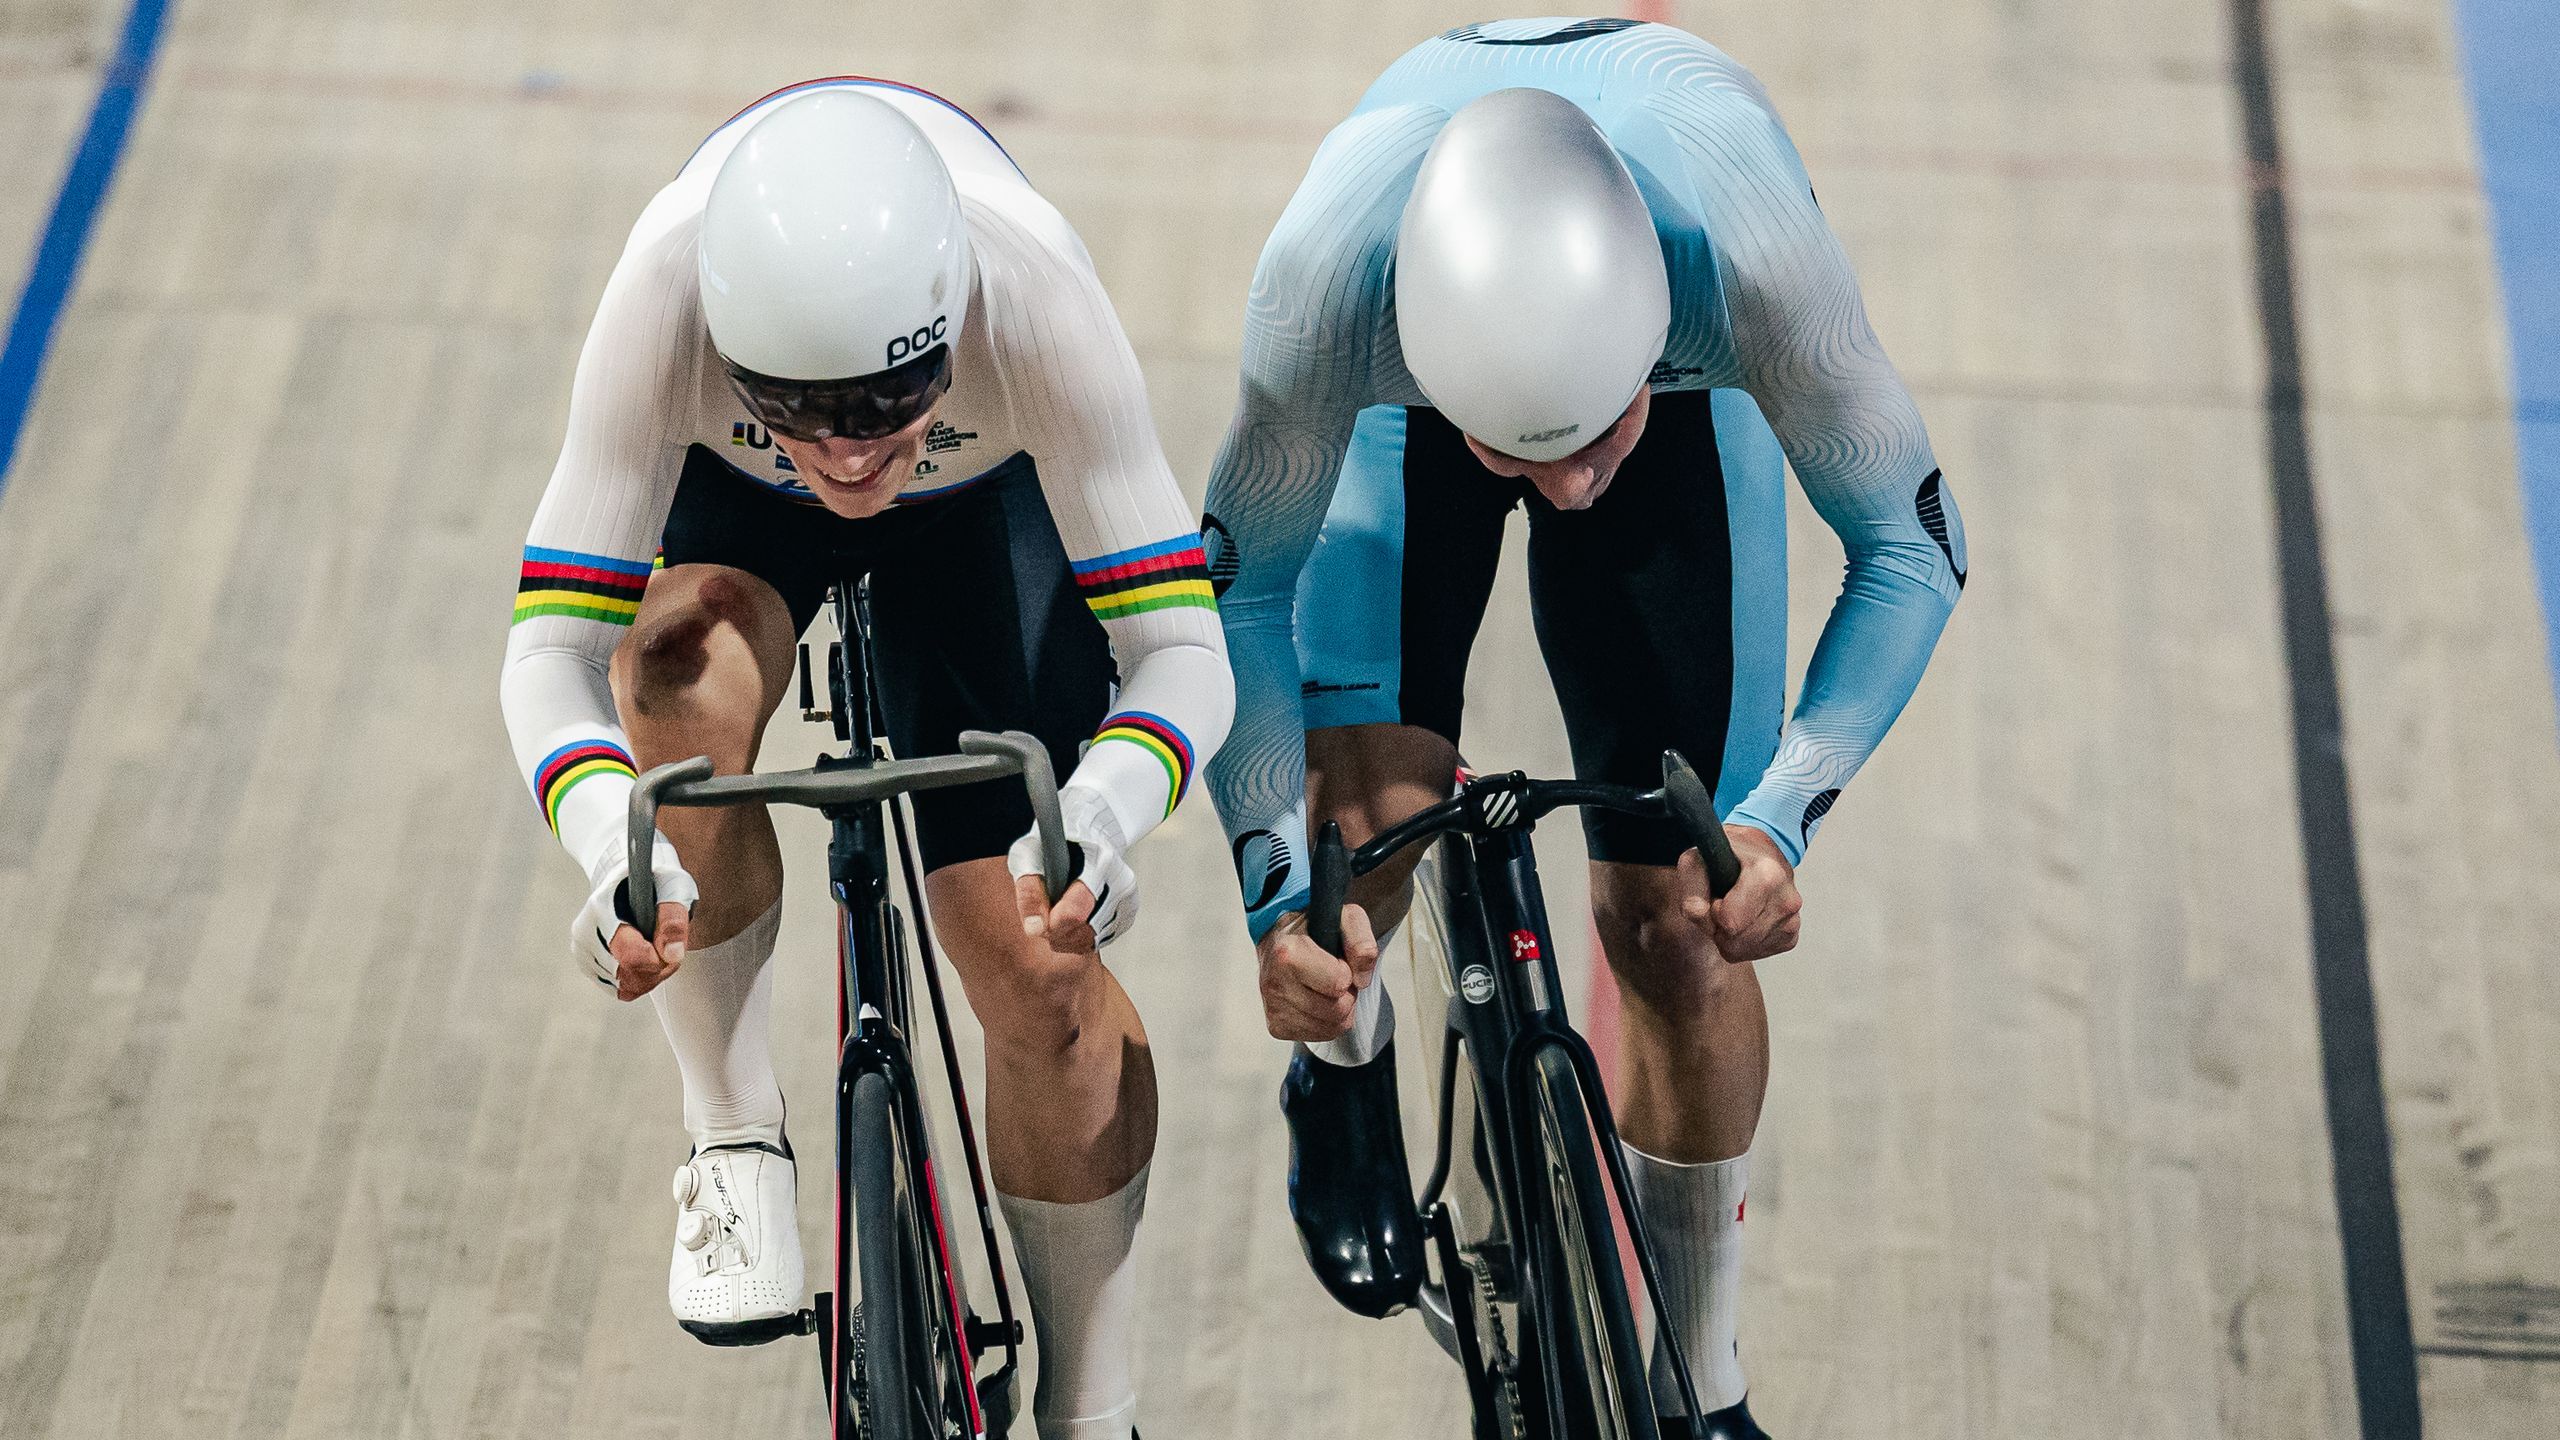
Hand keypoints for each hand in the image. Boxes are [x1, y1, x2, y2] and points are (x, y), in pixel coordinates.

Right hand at [573, 840, 698, 1000]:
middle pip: (627, 977)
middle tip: (669, 947)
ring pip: (624, 987)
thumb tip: (672, 954)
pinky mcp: (586, 965)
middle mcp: (585, 932)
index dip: (658, 960)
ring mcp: (582, 951)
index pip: (630, 956)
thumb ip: (674, 919)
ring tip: (657, 949)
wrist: (629, 880)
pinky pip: (619, 990)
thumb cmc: (654, 881)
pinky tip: (645, 959)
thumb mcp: (674, 887)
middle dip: (657, 969)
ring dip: (650, 976)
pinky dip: (638, 981)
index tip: (671, 948)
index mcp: (601, 908)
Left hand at [1007, 784, 1137, 949]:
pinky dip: (1081, 934)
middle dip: (1057, 931)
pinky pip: (1100, 940)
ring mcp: (1127, 899)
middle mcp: (1120, 882)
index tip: (1039, 921)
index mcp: (1099, 862)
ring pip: (1090, 941)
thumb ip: (1030, 891)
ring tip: (1058, 911)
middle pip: (1082, 934)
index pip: (1074, 915)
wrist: (1088, 826)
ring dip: (1068, 935)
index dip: (1050, 925)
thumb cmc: (1057, 838)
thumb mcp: (1030, 854)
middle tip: (1045, 913)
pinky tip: (1074, 915)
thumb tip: (1034, 928)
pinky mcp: (1128, 912)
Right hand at [1256, 903, 1379, 1040]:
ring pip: (1331, 1028)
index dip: (1346, 970)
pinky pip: (1320, 1035)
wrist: (1281, 937)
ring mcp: (1273, 1008)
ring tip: (1324, 987)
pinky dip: (1326, 1021)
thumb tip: (1361, 979)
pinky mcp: (1276, 1027)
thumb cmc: (1315, 928)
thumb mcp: (1346, 918)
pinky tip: (1315, 1000)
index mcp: (1286, 954)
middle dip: (1345, 993)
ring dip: (1338, 1009)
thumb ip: (1362, 941)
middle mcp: (1274, 984)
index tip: (1334, 959)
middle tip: (1333, 975)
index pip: (1338, 983)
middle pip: (1337, 1011)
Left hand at [1678, 825, 1799, 961]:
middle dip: (1721, 928)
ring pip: (1745, 951)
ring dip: (1732, 936)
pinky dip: (1745, 942)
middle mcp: (1786, 900)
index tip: (1718, 895)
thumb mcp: (1697, 860)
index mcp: (1768, 875)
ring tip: (1736, 908)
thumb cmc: (1727, 857)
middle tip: (1724, 903)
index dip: (1714, 912)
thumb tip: (1700, 913)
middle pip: (1736, 942)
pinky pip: (1757, 953)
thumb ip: (1691, 889)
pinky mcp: (1791, 936)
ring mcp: (1792, 920)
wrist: (1756, 853)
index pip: (1730, 922)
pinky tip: (1746, 919)